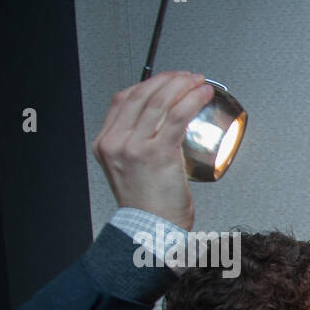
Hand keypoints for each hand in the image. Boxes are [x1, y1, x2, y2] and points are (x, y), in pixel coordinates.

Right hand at [90, 71, 211, 229]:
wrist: (151, 232)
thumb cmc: (149, 209)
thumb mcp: (131, 171)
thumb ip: (139, 147)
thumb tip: (164, 127)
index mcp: (106, 144)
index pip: (124, 100)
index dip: (149, 84)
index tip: (168, 81)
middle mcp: (115, 142)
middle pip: (142, 95)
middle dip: (169, 80)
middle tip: (188, 77)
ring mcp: (134, 146)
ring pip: (160, 102)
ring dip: (183, 86)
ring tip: (199, 83)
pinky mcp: (157, 153)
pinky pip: (177, 117)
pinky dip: (192, 100)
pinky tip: (203, 95)